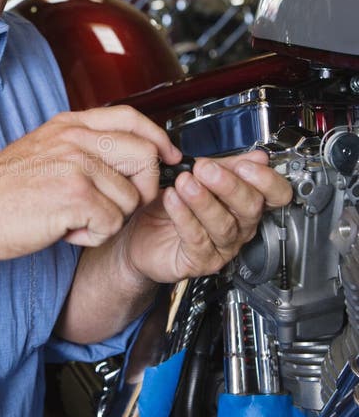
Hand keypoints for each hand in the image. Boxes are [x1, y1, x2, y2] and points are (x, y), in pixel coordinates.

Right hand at [0, 105, 180, 259]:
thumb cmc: (1, 190)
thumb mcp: (44, 149)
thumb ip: (82, 146)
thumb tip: (128, 157)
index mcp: (69, 125)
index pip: (132, 118)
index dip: (158, 139)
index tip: (168, 156)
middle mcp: (76, 139)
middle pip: (145, 157)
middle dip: (140, 190)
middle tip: (112, 206)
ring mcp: (77, 165)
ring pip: (130, 198)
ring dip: (107, 219)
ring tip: (73, 217)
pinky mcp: (75, 195)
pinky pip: (112, 223)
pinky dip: (92, 236)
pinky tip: (65, 229)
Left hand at [123, 148, 291, 282]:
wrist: (140, 231)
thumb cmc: (170, 205)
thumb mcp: (198, 177)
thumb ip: (226, 165)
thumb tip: (257, 155)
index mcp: (245, 204)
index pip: (275, 195)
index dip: (266, 180)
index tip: (245, 165)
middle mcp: (240, 227)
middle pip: (250, 208)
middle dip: (229, 185)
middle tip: (205, 169)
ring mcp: (221, 246)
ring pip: (224, 224)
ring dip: (203, 200)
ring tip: (184, 183)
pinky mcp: (200, 261)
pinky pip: (196, 239)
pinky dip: (184, 217)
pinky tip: (172, 200)